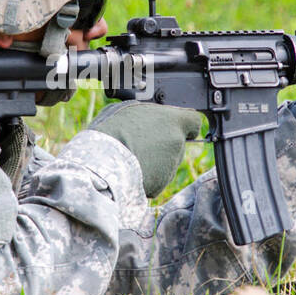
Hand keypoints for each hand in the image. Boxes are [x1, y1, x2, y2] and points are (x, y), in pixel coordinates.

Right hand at [88, 102, 202, 197]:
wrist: (102, 163)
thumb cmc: (112, 132)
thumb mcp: (127, 110)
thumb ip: (147, 115)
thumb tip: (147, 117)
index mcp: (172, 120)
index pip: (193, 121)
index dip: (185, 126)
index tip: (176, 127)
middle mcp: (176, 142)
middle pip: (176, 143)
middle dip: (162, 144)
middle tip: (141, 143)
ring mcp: (171, 165)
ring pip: (166, 162)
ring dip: (154, 161)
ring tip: (130, 156)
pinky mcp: (161, 184)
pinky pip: (155, 178)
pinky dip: (146, 176)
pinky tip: (130, 170)